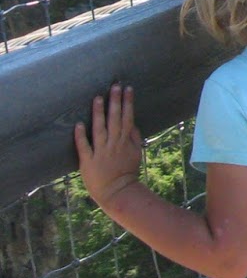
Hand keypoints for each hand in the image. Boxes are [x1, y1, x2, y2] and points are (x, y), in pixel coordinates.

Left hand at [75, 85, 143, 210]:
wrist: (117, 191)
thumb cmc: (127, 172)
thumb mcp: (136, 153)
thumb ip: (134, 137)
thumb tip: (132, 123)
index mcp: (125, 141)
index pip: (127, 117)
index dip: (127, 102)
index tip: (127, 88)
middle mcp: (114, 143)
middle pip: (114, 119)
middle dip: (115, 102)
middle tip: (114, 86)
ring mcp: (101, 151)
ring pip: (99, 129)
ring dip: (98, 113)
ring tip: (97, 98)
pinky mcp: (88, 161)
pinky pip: (84, 147)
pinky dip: (81, 136)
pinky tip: (79, 124)